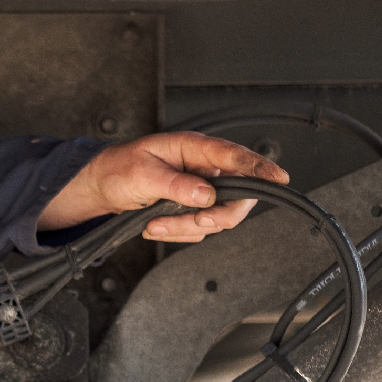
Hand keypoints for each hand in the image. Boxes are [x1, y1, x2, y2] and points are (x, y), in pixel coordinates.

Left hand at [38, 132, 290, 241]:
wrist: (102, 186)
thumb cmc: (119, 168)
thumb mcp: (142, 173)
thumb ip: (174, 185)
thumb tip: (205, 194)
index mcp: (193, 148)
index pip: (234, 156)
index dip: (259, 167)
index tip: (279, 177)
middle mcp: (203, 168)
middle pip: (235, 197)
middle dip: (213, 216)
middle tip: (192, 222)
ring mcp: (200, 190)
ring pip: (215, 218)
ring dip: (186, 228)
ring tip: (155, 223)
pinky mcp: (192, 208)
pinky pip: (198, 229)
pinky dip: (177, 233)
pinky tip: (155, 225)